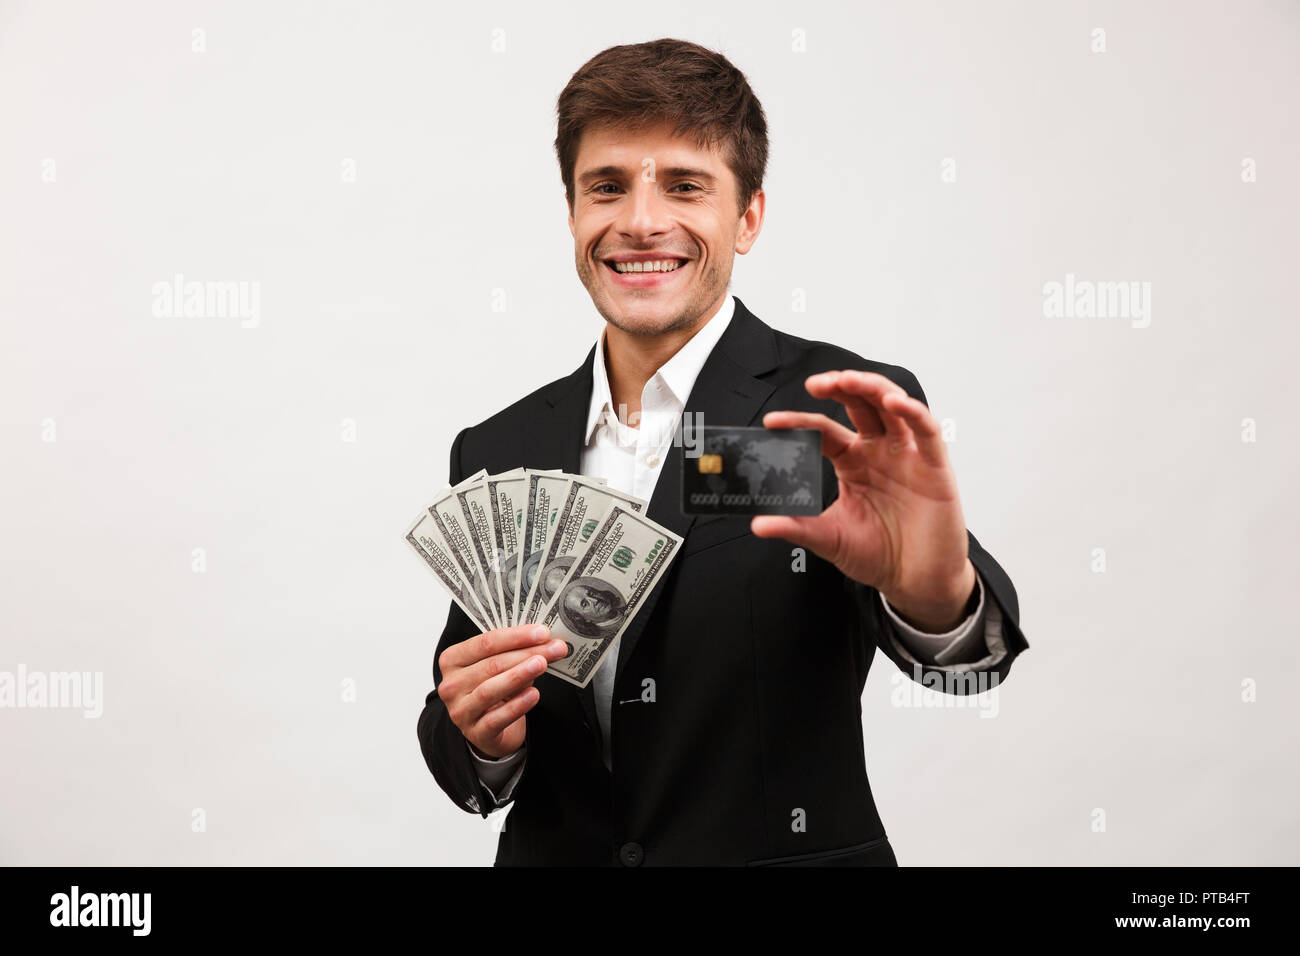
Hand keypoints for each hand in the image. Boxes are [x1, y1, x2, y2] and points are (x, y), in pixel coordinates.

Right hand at [436, 624, 569, 758]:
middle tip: (554, 648)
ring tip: (542, 665)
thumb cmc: (493, 688)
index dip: (516, 636)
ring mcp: (461, 711)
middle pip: (492, 664)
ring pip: (490, 689)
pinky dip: (517, 705)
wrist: (489, 728)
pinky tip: (533, 695)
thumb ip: (513, 652)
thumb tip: (546, 641)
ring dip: (519, 675)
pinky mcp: (475, 733)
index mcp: (453, 660)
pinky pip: (497, 718)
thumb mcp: (496, 667)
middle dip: (526, 653)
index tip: (542, 632)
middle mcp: (451, 685)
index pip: (485, 643)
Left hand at [751, 370, 975, 632]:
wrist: (915, 581)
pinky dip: (912, 411)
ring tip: (848, 380)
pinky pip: (926, 431)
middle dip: (839, 387)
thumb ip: (797, 527)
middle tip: (816, 383)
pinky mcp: (934, 466)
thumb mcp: (829, 538)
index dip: (800, 423)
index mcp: (853, 463)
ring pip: (892, 407)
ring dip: (871, 388)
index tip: (772, 423)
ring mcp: (907, 456)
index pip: (824, 432)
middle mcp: (879, 452)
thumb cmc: (879, 555)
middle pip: (860, 405)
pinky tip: (893, 402)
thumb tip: (758, 524)